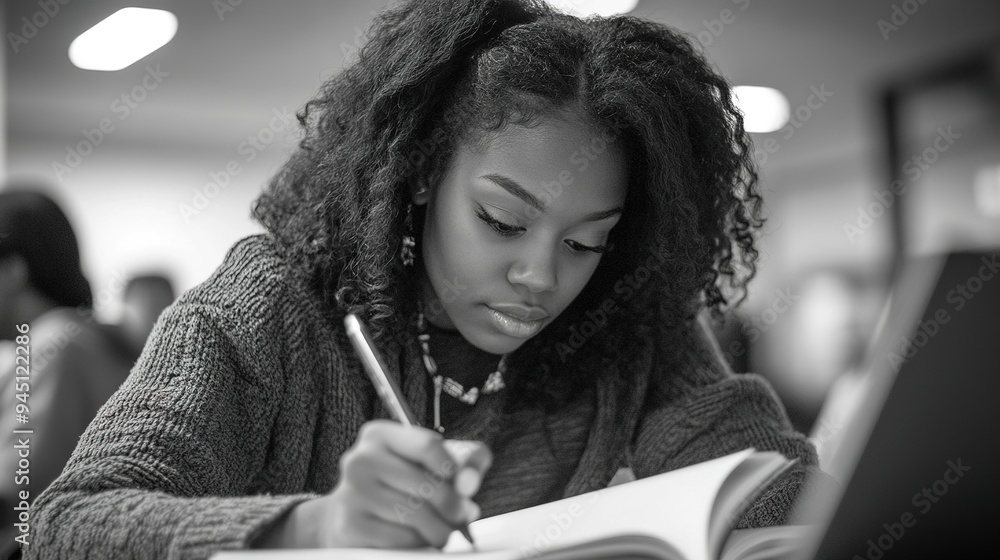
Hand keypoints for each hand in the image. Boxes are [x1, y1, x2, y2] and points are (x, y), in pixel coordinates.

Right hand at [280, 420, 491, 548]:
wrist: (347, 516)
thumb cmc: (397, 486)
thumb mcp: (428, 463)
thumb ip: (464, 462)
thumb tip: (470, 480)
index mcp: (379, 436)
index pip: (429, 446)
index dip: (456, 469)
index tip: (465, 485)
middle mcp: (360, 460)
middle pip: (427, 485)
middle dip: (455, 507)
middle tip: (462, 516)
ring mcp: (351, 494)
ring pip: (417, 516)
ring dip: (440, 530)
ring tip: (443, 531)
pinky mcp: (349, 527)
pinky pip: (400, 540)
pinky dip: (418, 544)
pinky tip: (417, 539)